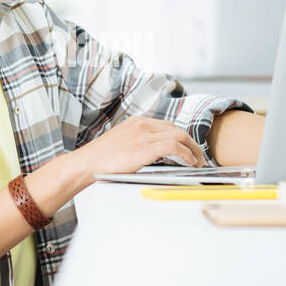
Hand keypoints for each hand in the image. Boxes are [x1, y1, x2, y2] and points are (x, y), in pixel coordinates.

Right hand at [71, 115, 206, 180]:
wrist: (86, 163)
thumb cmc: (100, 159)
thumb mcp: (121, 142)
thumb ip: (137, 142)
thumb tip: (151, 153)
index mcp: (136, 121)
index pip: (167, 126)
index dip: (182, 137)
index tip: (189, 148)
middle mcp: (142, 124)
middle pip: (176, 129)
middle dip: (192, 143)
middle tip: (199, 156)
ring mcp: (144, 135)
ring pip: (179, 136)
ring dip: (193, 149)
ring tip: (198, 161)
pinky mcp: (145, 148)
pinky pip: (174, 147)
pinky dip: (186, 154)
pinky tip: (190, 162)